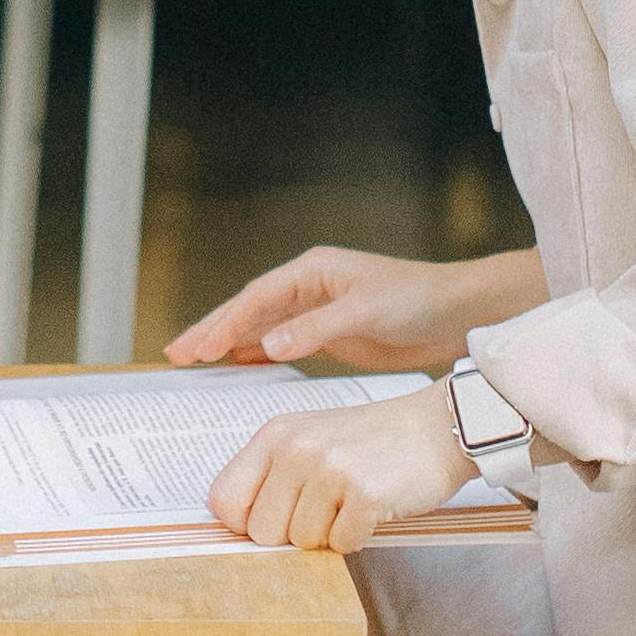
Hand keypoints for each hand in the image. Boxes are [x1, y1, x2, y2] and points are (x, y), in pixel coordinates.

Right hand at [167, 242, 527, 372]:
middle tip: (177, 353)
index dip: (226, 323)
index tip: (201, 348)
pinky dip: (256, 352)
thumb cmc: (418, 300)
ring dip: (229, 342)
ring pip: (261, 326)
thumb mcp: (366, 312)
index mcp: (314, 271)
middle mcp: (310, 287)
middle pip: (250, 310)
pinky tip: (237, 364)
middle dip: (213, 330)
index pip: (258, 298)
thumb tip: (266, 344)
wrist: (459, 313)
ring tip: (192, 359)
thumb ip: (316, 329)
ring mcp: (318, 311)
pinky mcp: (332, 335)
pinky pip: (282, 342)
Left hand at [208, 386, 486, 551]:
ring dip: (330, 533)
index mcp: (275, 435)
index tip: (275, 518)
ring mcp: (331, 469)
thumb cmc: (369, 442)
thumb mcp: (309, 440)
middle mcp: (297, 448)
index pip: (223, 501)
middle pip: (262, 532)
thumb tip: (242, 532)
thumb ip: (271, 477)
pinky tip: (373, 507)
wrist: (437, 427)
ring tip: (351, 501)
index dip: (246, 523)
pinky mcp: (366, 493)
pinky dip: (359, 536)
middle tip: (325, 508)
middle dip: (292, 533)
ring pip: (303, 542)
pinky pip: (343, 544)